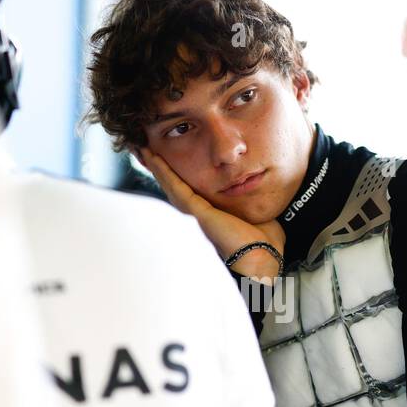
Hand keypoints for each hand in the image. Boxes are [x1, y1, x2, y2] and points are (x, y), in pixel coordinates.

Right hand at [135, 147, 284, 280]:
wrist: (260, 259)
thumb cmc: (262, 241)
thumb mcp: (255, 213)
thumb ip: (250, 202)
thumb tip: (258, 189)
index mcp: (208, 215)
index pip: (186, 190)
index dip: (174, 173)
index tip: (164, 156)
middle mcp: (195, 215)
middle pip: (171, 185)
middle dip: (157, 166)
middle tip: (143, 147)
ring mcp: (192, 214)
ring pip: (168, 184)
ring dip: (155, 165)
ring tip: (143, 148)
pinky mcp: (195, 212)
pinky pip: (176, 186)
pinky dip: (164, 171)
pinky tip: (154, 157)